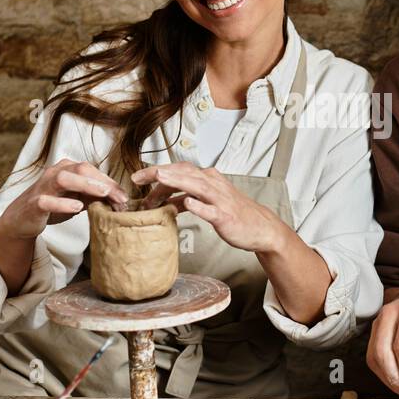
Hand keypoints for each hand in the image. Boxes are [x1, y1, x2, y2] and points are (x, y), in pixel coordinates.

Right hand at [0, 159, 128, 240]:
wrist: (21, 219)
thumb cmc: (52, 206)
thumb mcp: (77, 200)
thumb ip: (95, 197)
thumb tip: (120, 201)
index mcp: (67, 169)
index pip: (92, 170)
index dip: (110, 182)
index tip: (125, 197)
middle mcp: (55, 173)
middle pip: (81, 169)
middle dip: (103, 182)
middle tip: (120, 197)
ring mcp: (43, 187)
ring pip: (63, 178)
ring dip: (85, 185)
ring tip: (102, 195)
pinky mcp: (33, 203)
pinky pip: (46, 200)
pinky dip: (62, 203)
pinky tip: (77, 207)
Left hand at [129, 162, 286, 252]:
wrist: (261, 227)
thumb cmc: (233, 213)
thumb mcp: (206, 202)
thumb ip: (185, 198)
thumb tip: (162, 200)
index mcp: (207, 179)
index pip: (179, 170)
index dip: (157, 172)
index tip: (138, 178)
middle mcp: (213, 185)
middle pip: (184, 174)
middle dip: (160, 174)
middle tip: (137, 178)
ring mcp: (220, 200)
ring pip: (196, 186)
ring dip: (177, 181)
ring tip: (159, 178)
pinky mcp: (225, 216)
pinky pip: (211, 210)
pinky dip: (199, 205)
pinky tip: (187, 203)